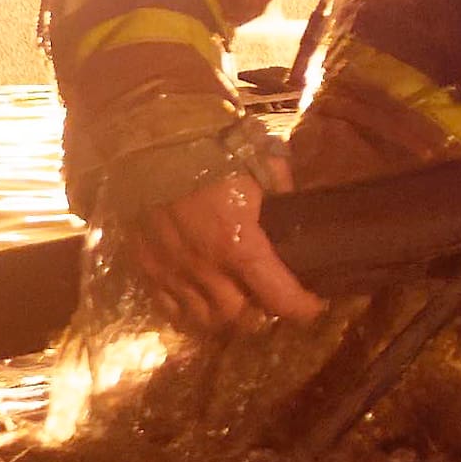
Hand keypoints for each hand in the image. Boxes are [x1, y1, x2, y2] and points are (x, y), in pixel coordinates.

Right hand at [109, 166, 327, 333]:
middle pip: (240, 319)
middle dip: (260, 314)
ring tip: (235, 305)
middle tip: (269, 299)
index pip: (280, 299)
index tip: (313, 306)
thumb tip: (296, 205)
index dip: (303, 309)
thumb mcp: (265, 167)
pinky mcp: (147, 267)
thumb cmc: (215, 150)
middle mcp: (206, 269)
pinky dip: (187, 314)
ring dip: (225, 319)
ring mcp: (172, 272)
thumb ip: (283, 193)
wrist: (155, 141)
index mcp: (240, 247)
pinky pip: (168, 308)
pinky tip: (199, 304)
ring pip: (203, 320)